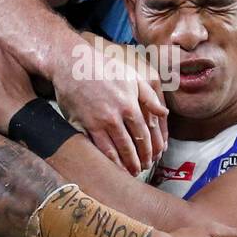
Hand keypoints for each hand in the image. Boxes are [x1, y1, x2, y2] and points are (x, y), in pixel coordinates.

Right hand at [51, 35, 167, 175]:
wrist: (72, 64)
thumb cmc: (105, 68)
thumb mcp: (132, 76)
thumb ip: (150, 97)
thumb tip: (164, 113)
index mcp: (130, 105)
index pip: (144, 135)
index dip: (149, 150)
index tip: (151, 159)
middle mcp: (115, 117)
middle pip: (130, 146)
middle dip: (137, 161)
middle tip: (141, 170)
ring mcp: (97, 123)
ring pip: (113, 151)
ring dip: (122, 164)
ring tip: (127, 172)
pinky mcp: (82, 125)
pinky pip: (96, 147)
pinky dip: (105, 159)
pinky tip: (109, 165)